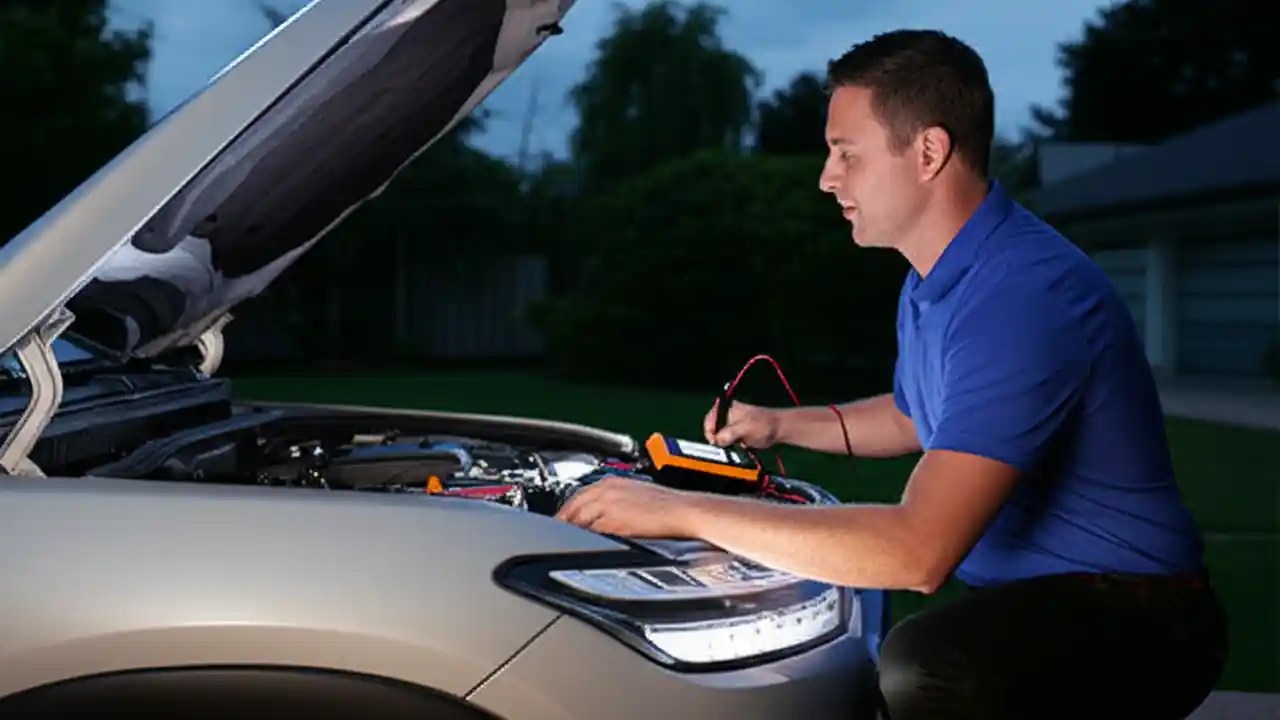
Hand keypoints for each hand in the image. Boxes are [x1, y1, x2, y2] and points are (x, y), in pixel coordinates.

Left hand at [555, 476, 695, 538]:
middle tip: (555, 535)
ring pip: (578, 520)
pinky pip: (591, 533)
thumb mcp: (636, 495)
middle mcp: (606, 490)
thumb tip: (601, 515)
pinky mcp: (615, 521)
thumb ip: (614, 502)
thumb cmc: (667, 506)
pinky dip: (584, 540)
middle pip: (572, 508)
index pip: (577, 496)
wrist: (684, 511)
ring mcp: (609, 505)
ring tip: (565, 544)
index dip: (566, 511)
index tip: (560, 521)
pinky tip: (581, 548)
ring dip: (570, 533)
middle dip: (562, 522)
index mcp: (611, 482)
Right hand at [703, 398, 782, 447]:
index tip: (716, 443)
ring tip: (739, 443)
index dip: (710, 433)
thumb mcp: (743, 429)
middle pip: (713, 429)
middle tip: (729, 445)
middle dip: (719, 439)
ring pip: (721, 435)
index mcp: (726, 408)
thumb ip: (728, 434)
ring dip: (727, 442)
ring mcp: (733, 422)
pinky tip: (742, 444)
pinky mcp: (738, 430)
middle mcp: (727, 413)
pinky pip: (729, 439)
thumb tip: (717, 440)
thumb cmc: (763, 426)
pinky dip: (733, 443)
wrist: (780, 428)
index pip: (708, 421)